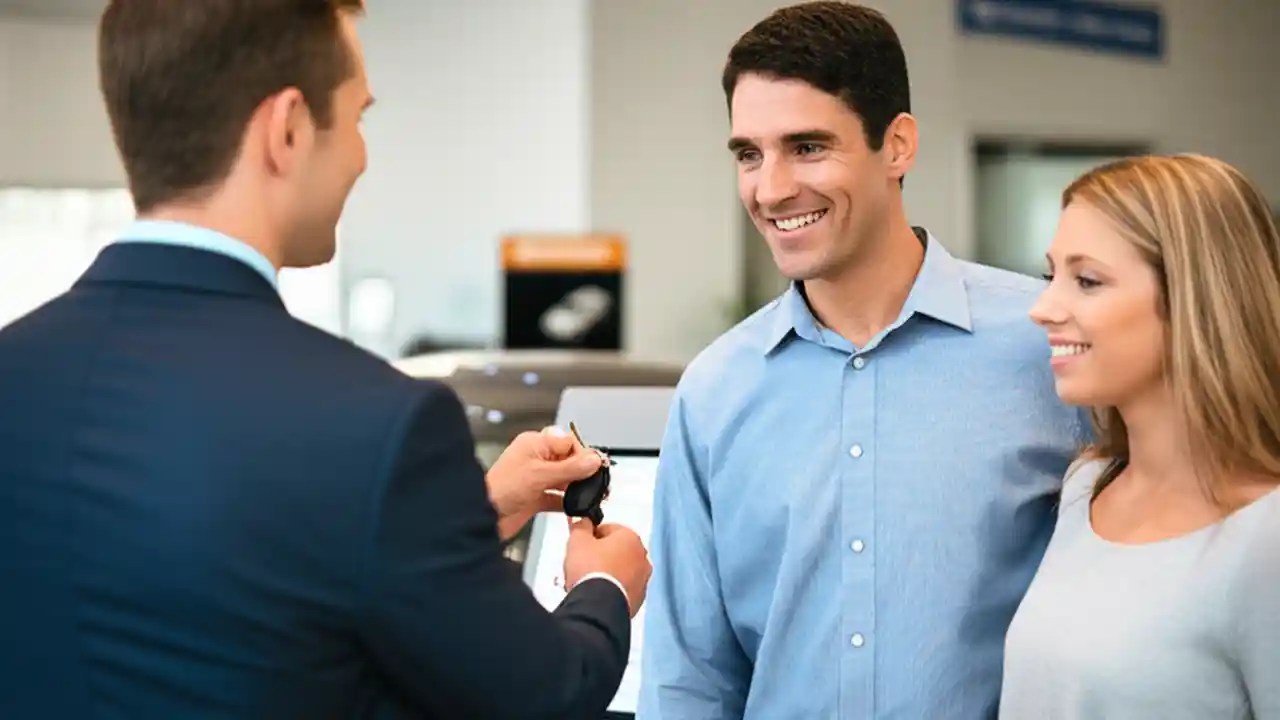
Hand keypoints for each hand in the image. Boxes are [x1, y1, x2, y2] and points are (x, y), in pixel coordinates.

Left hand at [486, 426, 604, 540]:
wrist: (482, 517)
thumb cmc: (501, 489)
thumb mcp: (540, 475)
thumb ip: (570, 468)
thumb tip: (594, 459)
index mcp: (534, 444)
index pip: (568, 442)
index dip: (582, 453)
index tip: (595, 466)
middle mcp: (535, 459)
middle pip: (568, 460)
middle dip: (583, 471)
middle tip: (597, 481)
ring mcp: (535, 479)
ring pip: (564, 479)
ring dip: (578, 487)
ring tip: (593, 494)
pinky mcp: (534, 498)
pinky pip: (557, 497)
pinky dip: (568, 502)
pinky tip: (577, 507)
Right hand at [564, 517, 651, 616]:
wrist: (598, 606)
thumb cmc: (590, 569)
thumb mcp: (577, 540)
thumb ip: (580, 526)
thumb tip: (582, 521)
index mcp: (630, 537)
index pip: (607, 528)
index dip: (590, 536)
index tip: (580, 545)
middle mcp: (642, 557)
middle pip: (616, 550)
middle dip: (600, 556)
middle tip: (582, 564)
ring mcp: (643, 580)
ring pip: (621, 571)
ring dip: (607, 573)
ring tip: (587, 581)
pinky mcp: (638, 600)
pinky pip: (622, 589)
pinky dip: (612, 589)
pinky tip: (597, 594)